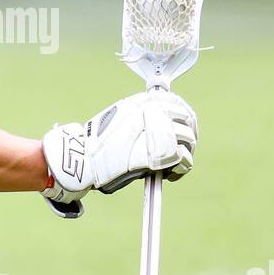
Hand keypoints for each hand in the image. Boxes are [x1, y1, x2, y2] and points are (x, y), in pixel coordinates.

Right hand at [42, 90, 197, 212]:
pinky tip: (171, 174)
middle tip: (182, 151)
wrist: (85, 158)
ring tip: (174, 166)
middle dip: (188, 136)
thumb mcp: (119, 117)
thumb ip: (140, 116)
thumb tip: (162, 123)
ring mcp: (160, 128)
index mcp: (144, 100)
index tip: (185, 130)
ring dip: (185, 153)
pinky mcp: (163, 150)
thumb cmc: (98, 143)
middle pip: (187, 119)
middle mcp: (155, 109)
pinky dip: (182, 168)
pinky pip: (184, 158)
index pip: (176, 103)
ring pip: (188, 139)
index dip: (184, 118)